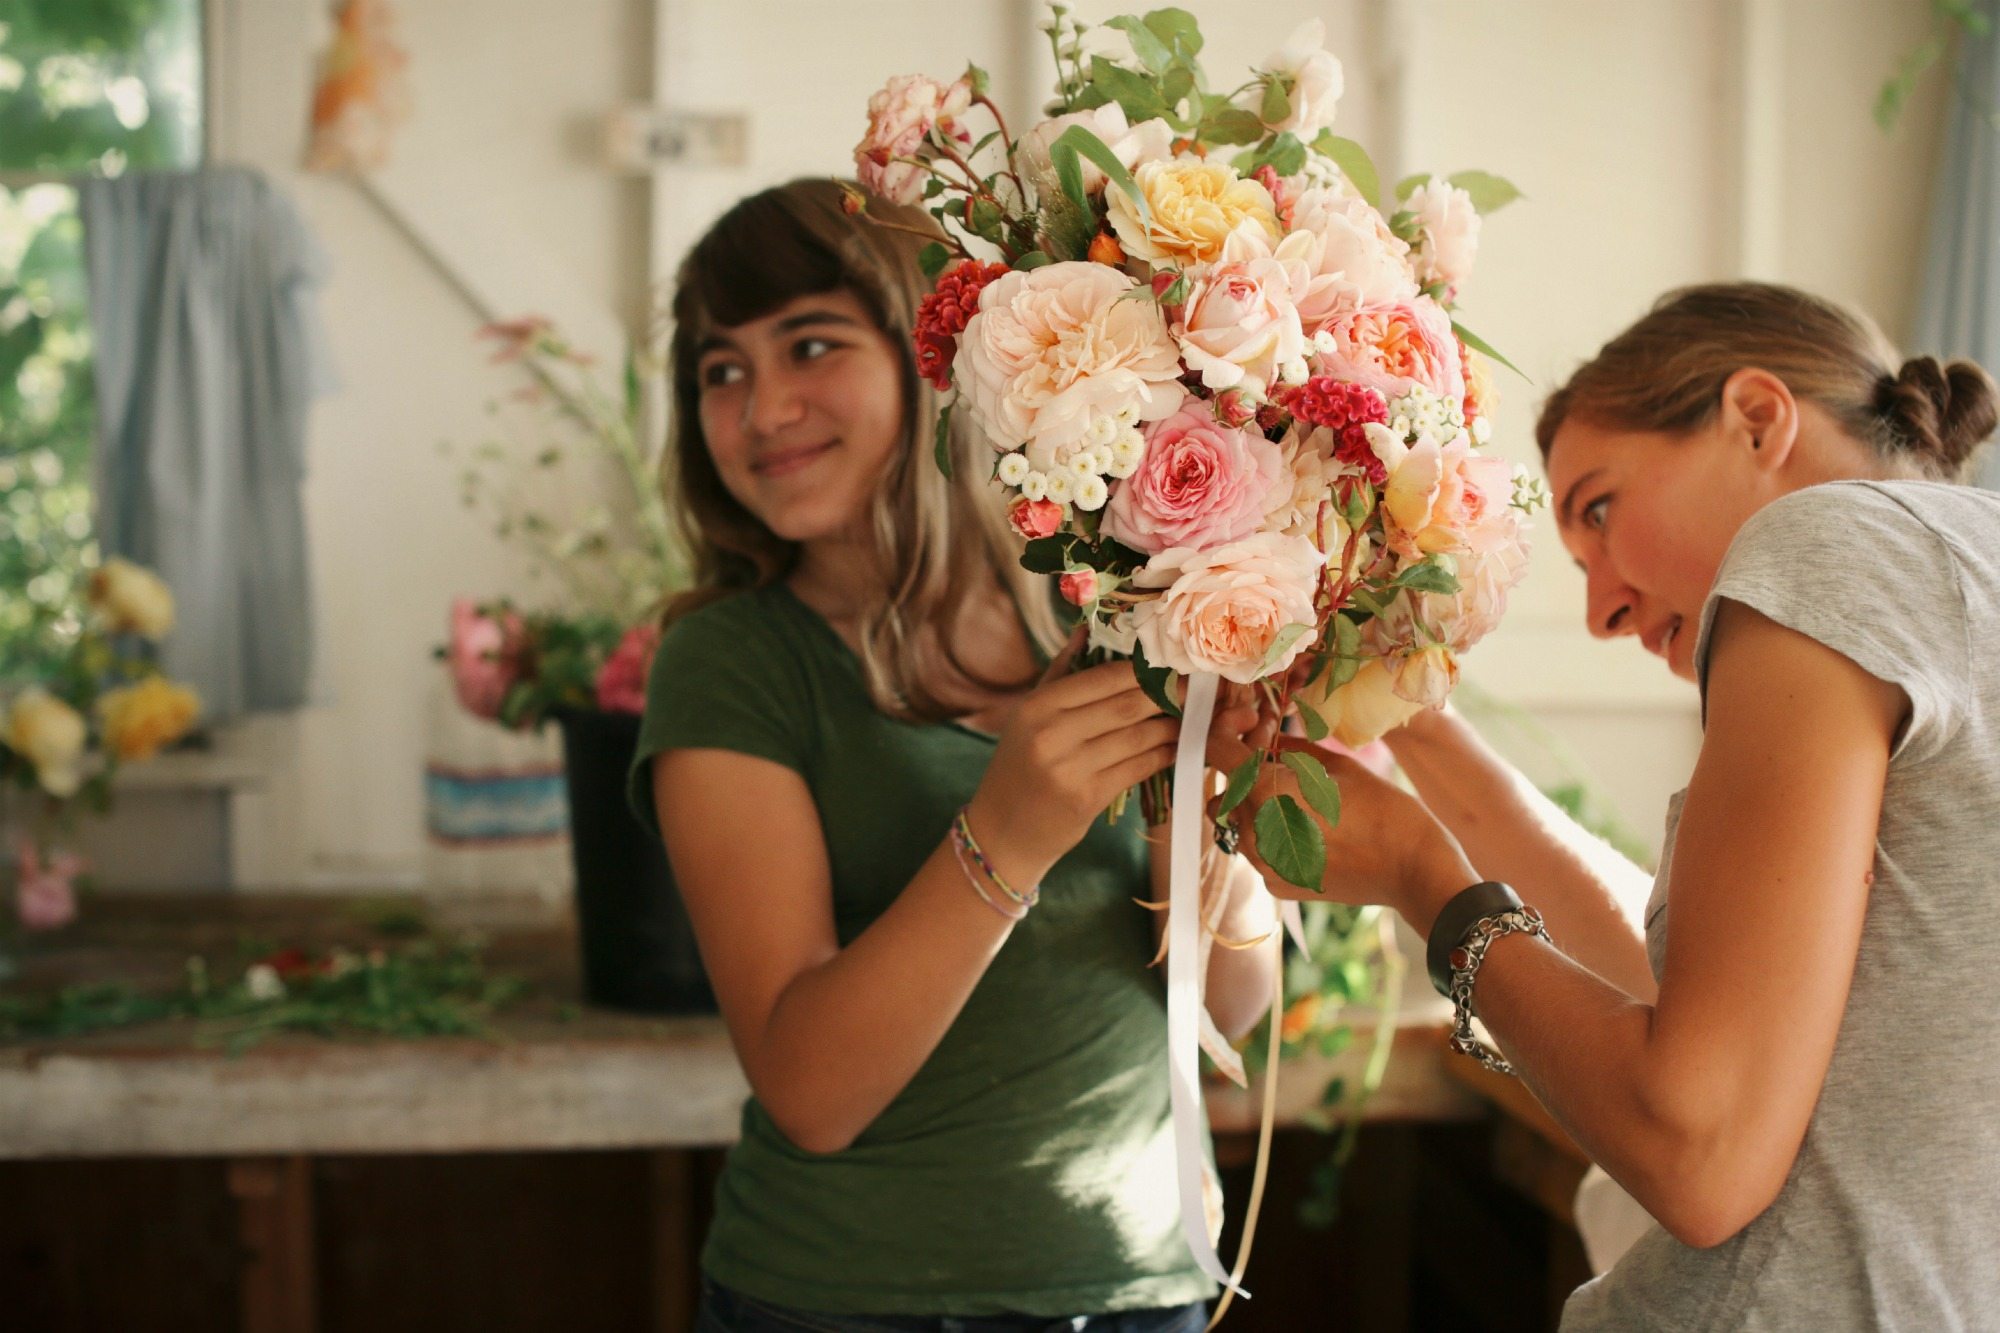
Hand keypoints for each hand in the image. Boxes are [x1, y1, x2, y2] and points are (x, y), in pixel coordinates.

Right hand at [966, 631, 1179, 883]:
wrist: (1003, 831)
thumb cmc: (1019, 766)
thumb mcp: (1028, 716)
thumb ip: (1060, 672)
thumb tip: (1085, 629)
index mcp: (1038, 706)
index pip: (1104, 676)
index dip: (1145, 669)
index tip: (1173, 662)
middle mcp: (1051, 734)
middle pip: (1128, 704)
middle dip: (1167, 694)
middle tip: (1194, 687)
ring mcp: (1070, 768)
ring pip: (1139, 736)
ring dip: (1172, 726)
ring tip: (1191, 716)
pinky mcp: (1088, 798)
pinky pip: (1139, 767)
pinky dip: (1163, 754)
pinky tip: (1176, 747)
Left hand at [1211, 731, 1475, 935]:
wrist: (1411, 869)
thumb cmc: (1382, 809)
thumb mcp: (1337, 766)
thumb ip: (1293, 750)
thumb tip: (1271, 741)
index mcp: (1266, 792)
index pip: (1217, 750)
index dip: (1228, 730)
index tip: (1251, 725)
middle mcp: (1253, 830)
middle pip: (1224, 791)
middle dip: (1242, 771)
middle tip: (1275, 757)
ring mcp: (1263, 863)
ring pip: (1237, 824)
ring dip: (1255, 805)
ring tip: (1294, 794)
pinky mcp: (1277, 884)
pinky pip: (1259, 851)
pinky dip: (1272, 835)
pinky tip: (1307, 827)